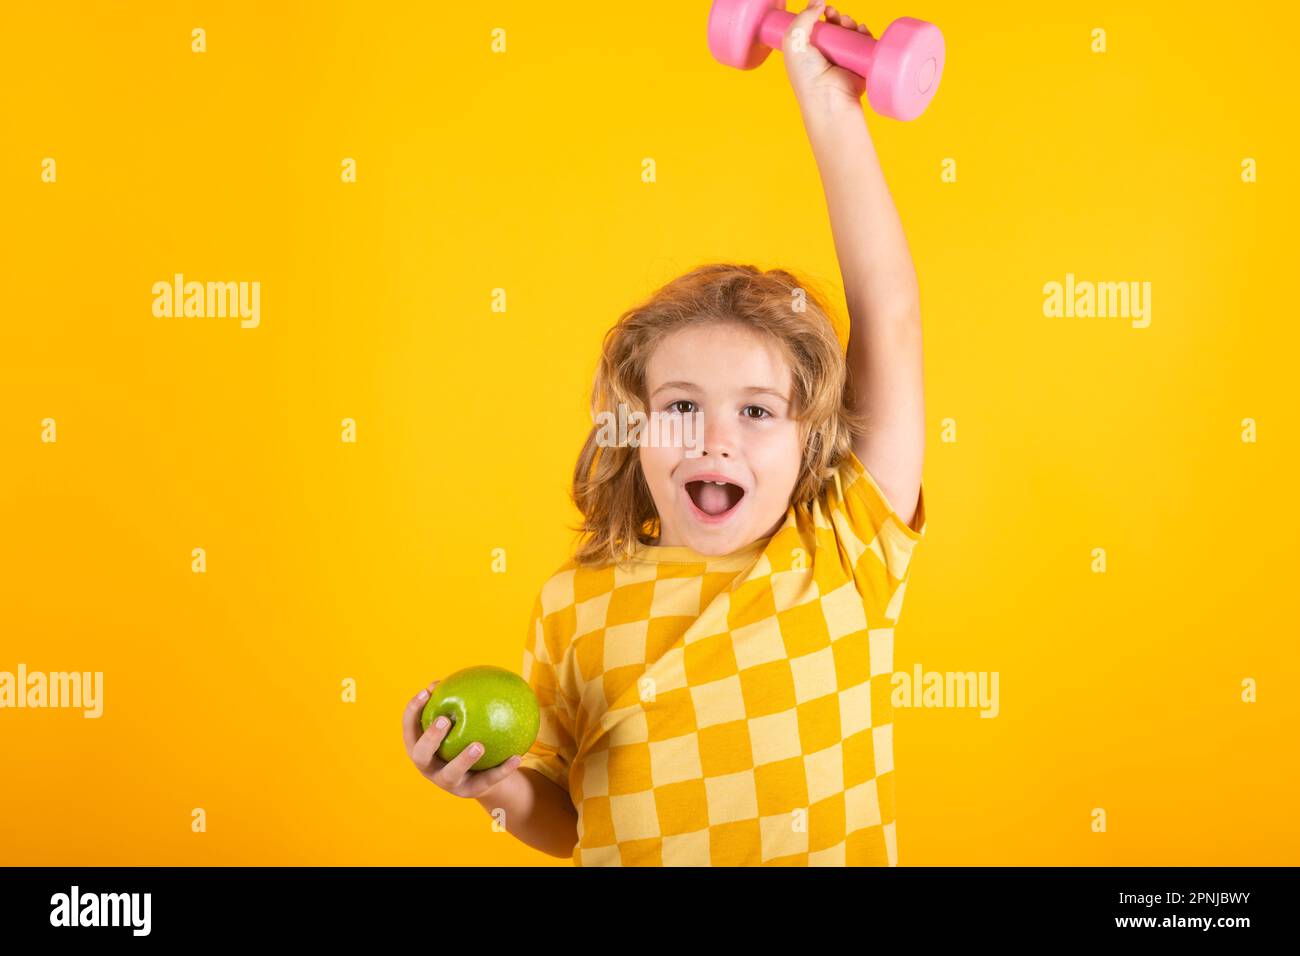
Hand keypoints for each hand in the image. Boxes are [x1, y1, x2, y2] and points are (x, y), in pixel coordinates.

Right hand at [403, 678, 522, 797]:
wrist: (482, 775)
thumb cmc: (464, 738)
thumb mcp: (458, 723)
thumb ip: (453, 703)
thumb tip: (450, 678)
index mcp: (420, 748)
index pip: (409, 729)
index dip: (412, 712)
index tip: (426, 692)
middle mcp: (429, 768)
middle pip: (421, 755)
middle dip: (430, 737)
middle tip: (445, 720)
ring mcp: (448, 782)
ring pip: (452, 773)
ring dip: (464, 759)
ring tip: (479, 745)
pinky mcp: (470, 792)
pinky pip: (488, 779)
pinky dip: (502, 769)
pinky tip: (516, 757)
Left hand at [783, 1, 872, 115]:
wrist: (829, 98)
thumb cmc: (807, 75)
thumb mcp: (793, 42)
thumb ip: (802, 18)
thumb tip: (818, 1)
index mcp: (808, 51)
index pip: (816, 27)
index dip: (819, 14)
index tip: (823, 8)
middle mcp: (826, 55)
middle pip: (835, 27)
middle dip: (837, 17)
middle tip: (836, 17)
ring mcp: (844, 60)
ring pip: (851, 32)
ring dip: (851, 23)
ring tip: (848, 25)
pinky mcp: (860, 63)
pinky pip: (865, 43)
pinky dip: (865, 33)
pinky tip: (861, 31)